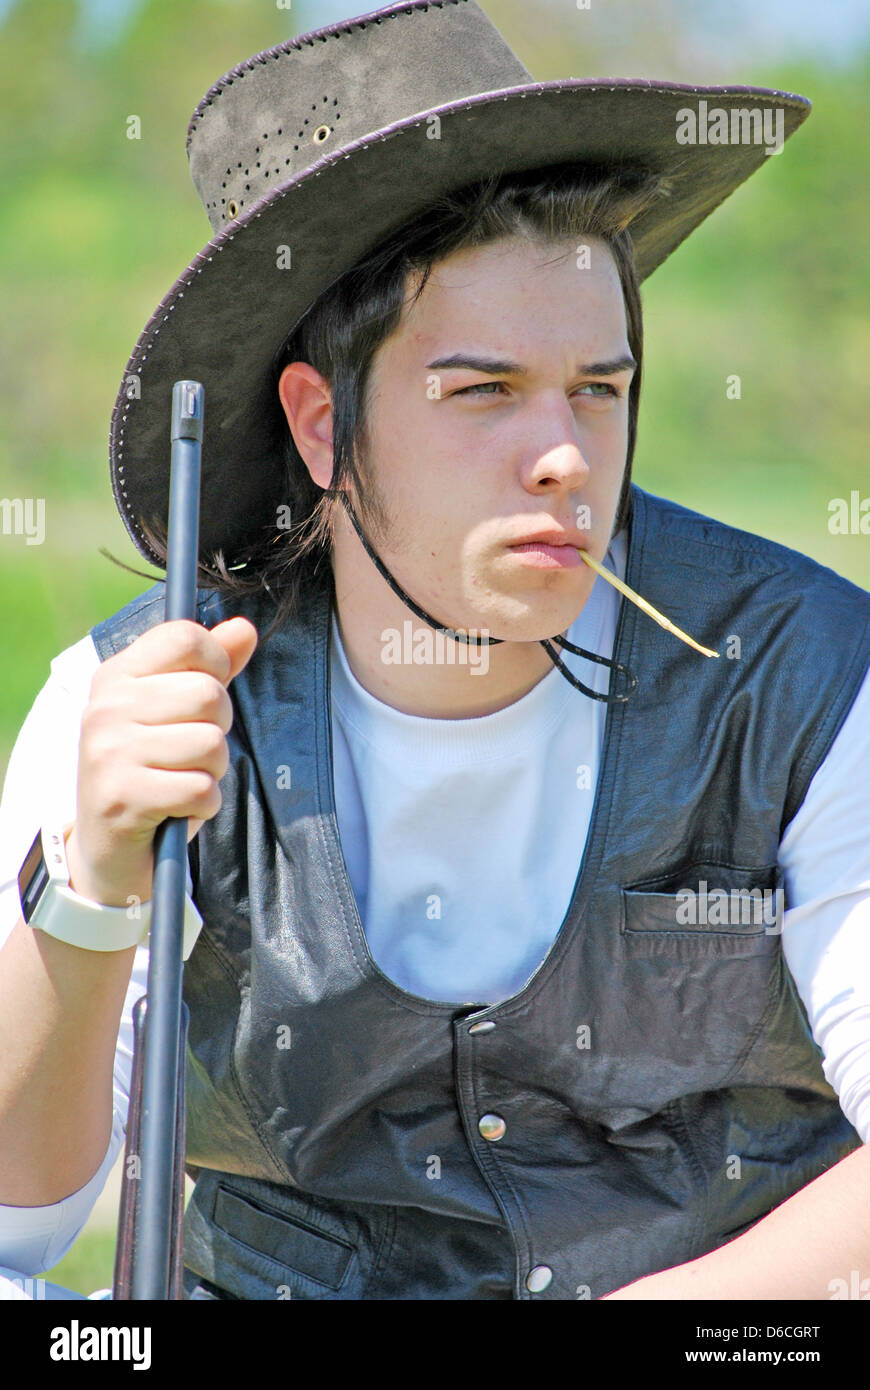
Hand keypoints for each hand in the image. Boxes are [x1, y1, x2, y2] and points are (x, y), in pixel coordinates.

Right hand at [66, 616, 257, 907]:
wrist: (109, 848)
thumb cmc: (151, 769)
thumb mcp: (176, 712)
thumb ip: (211, 669)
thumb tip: (245, 628)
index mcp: (117, 675)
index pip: (183, 638)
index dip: (215, 663)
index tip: (207, 692)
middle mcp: (106, 708)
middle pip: (208, 694)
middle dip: (219, 728)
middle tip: (193, 751)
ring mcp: (110, 752)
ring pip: (210, 744)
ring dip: (213, 771)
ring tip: (184, 778)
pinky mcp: (122, 797)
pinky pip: (202, 789)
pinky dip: (205, 805)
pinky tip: (180, 807)